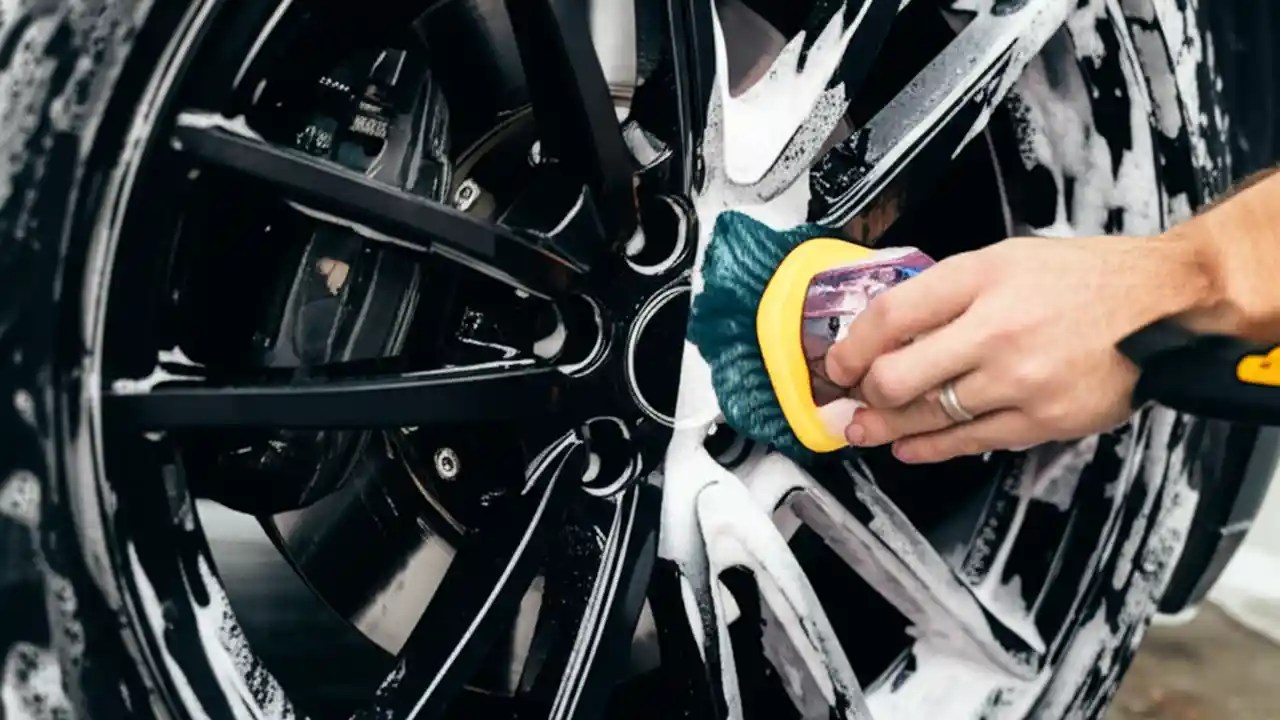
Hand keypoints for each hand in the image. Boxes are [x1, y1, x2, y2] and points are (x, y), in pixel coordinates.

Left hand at [822, 233, 1212, 463]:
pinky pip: (968, 441)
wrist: (1164, 304)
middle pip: (897, 377)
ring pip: (928, 416)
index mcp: (981, 278)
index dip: (850, 347)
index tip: (838, 363)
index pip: (890, 316)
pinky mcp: (1043, 420)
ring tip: (864, 428)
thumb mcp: (1006, 259)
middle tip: (852, 398)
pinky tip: (907, 447)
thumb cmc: (1083, 278)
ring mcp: (1019, 381)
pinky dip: (929, 448)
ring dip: (886, 426)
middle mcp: (995, 331)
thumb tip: (888, 331)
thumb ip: (948, 293)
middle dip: (863, 393)